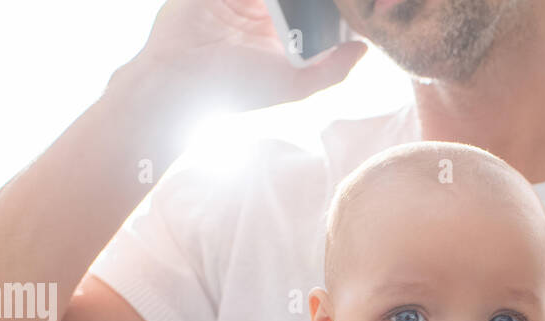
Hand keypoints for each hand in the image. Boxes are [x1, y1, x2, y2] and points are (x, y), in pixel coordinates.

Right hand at [118, 0, 366, 113]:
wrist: (179, 79)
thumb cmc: (237, 89)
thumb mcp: (293, 85)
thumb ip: (332, 71)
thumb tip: (365, 49)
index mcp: (282, 36)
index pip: (315, 9)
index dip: (331, 6)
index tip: (352, 3)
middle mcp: (263, 14)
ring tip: (283, 2)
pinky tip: (269, 1)